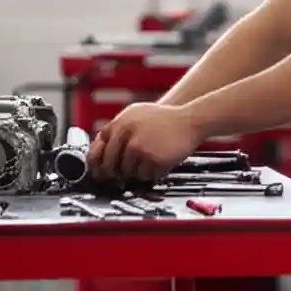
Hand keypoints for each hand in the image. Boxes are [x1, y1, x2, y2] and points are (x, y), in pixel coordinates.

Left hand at [86, 102, 205, 182]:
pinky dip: (150, 174)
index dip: (99, 161)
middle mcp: (127, 135)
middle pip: (110, 164)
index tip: (101, 169)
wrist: (190, 120)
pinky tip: (158, 163)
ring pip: (127, 172)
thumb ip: (119, 128)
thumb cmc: (165, 119)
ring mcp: (139, 148)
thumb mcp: (137, 114)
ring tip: (148, 161)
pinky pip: (144, 176)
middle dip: (115, 172)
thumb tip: (100, 148)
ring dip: (136, 172)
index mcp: (120, 122)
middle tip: (120, 175)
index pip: (99, 148)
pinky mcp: (152, 160)